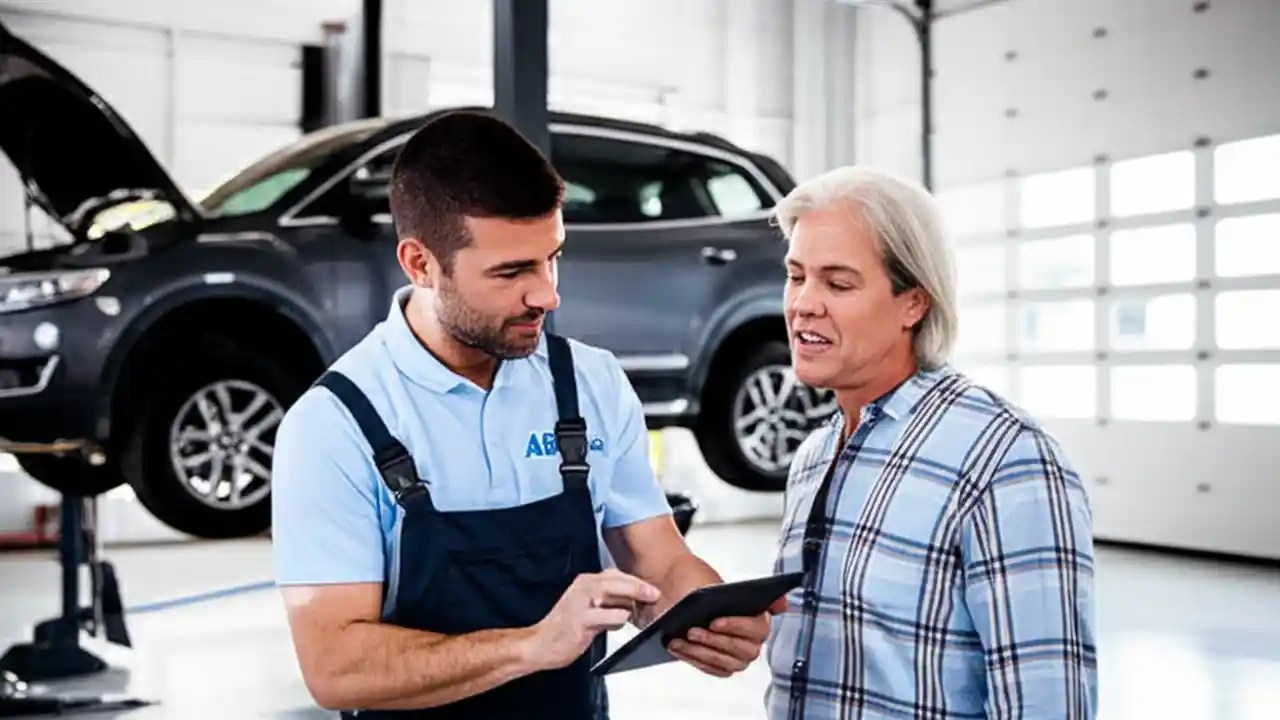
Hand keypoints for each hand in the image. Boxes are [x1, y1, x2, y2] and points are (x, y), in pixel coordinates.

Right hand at [528, 569, 660, 671]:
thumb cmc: (566, 628)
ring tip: (641, 608)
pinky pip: (604, 615)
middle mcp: (582, 587)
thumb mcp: (590, 610)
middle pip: (616, 580)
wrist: (541, 644)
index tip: (651, 590)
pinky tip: (621, 620)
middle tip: (655, 594)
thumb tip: (634, 603)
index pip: (615, 575)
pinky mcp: (579, 620)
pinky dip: (617, 617)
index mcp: (585, 582)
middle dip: (639, 587)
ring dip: (630, 600)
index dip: (635, 582)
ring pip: (611, 592)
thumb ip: (610, 604)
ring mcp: (579, 602)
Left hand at [667, 595, 787, 676]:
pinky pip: (711, 667)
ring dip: (700, 651)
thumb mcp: (706, 583)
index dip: (737, 625)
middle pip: (743, 649)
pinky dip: (693, 658)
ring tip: (679, 640)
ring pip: (726, 661)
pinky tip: (677, 647)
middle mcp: (754, 639)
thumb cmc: (701, 587)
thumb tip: (699, 600)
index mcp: (759, 614)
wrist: (685, 595)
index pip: (758, 626)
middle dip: (715, 641)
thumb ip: (712, 591)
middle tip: (692, 631)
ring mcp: (740, 656)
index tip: (714, 622)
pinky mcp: (724, 666)